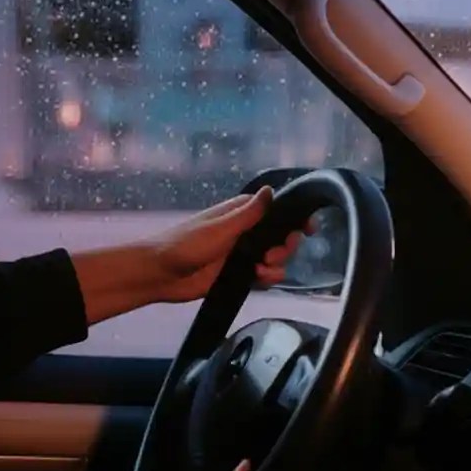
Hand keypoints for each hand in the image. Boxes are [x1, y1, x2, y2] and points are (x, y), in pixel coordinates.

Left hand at [150, 186, 305, 301]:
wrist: (161, 275)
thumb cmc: (186, 244)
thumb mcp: (220, 227)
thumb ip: (249, 213)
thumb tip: (271, 190)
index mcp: (241, 213)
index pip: (278, 210)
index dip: (296, 218)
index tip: (309, 228)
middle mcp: (246, 231)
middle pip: (283, 236)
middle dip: (285, 247)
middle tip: (272, 255)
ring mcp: (243, 253)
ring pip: (277, 258)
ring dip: (277, 265)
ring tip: (261, 270)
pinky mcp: (239, 274)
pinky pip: (265, 275)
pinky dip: (268, 278)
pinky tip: (259, 280)